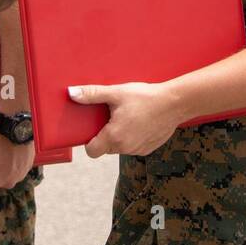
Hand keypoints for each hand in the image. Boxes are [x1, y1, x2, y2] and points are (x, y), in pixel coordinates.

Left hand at [67, 81, 183, 157]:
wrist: (174, 103)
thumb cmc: (144, 97)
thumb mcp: (116, 93)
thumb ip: (92, 95)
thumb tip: (71, 93)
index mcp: (114, 137)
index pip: (91, 151)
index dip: (89, 141)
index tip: (94, 127)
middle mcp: (125, 148)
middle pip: (105, 148)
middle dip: (105, 135)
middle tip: (112, 116)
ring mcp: (138, 150)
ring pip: (120, 147)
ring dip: (119, 136)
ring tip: (127, 117)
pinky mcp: (148, 149)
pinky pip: (133, 146)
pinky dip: (133, 137)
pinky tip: (140, 122)